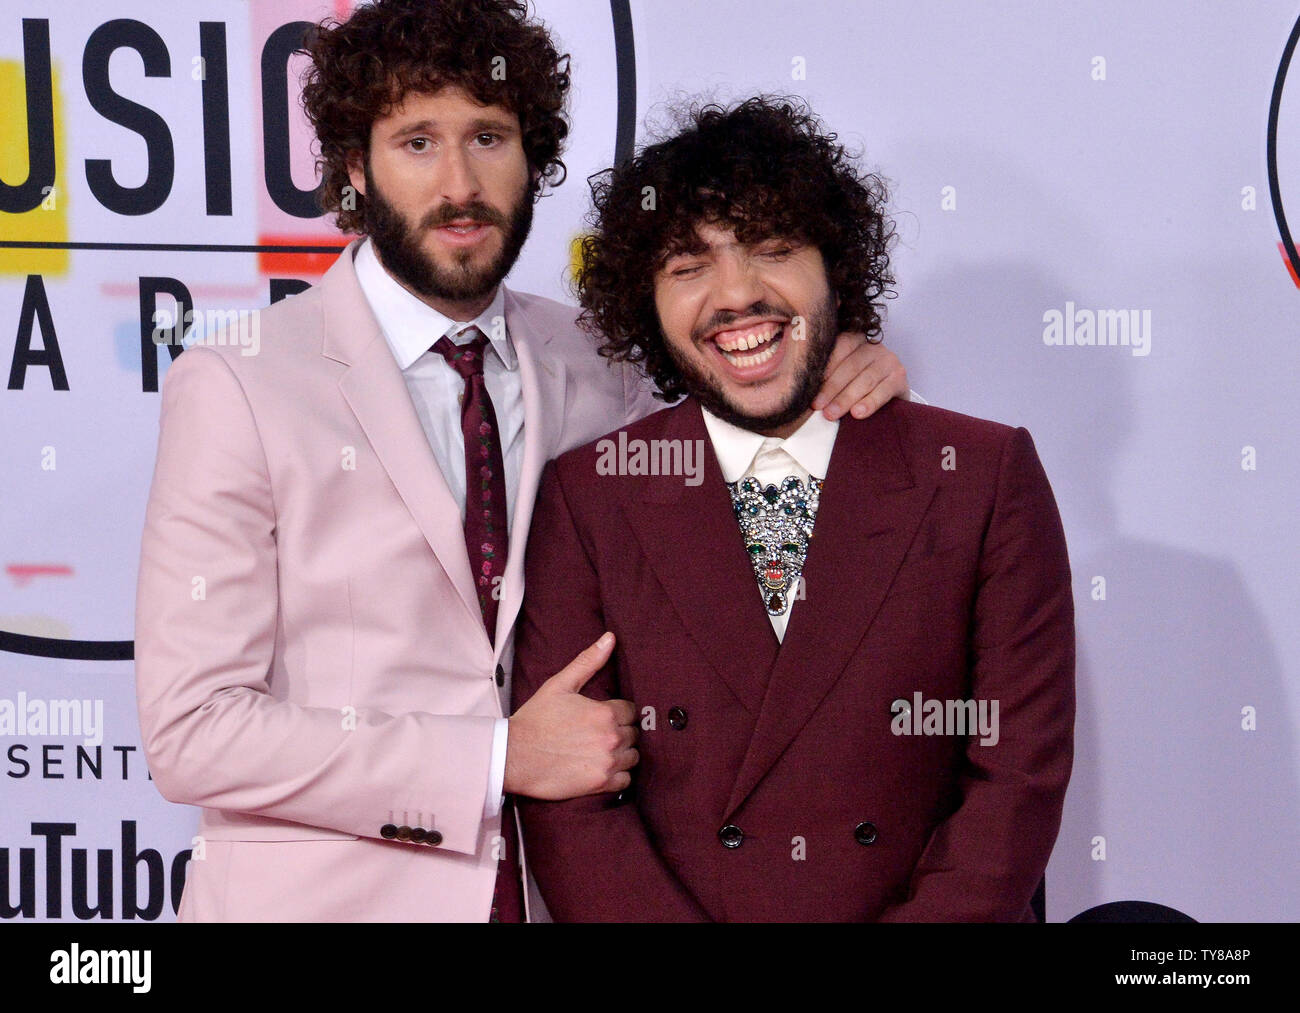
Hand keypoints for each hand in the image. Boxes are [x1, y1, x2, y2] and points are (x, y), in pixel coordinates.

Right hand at [505, 632, 638, 799]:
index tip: (604, 717)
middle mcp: (611, 738)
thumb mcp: (559, 685)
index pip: (631, 711)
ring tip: (603, 751)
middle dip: (622, 732)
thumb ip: (588, 661)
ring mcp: (607, 762)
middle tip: (602, 734)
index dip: (618, 713)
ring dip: (623, 753)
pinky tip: (603, 768)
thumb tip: (611, 638)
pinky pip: (626, 780)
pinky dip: (619, 775)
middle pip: (634, 734)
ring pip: (633, 757)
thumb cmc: (535, 719)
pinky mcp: (600, 784)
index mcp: (605, 713)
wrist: (513, 756)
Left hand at [811, 332, 908, 420]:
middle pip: (850, 366)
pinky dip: (869, 403)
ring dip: (846, 398)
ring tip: (832, 414)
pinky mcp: (900, 377)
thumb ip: (826, 375)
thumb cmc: (858, 386)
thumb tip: (802, 388)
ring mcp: (888, 360)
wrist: (890, 397)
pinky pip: (884, 390)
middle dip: (831, 388)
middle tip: (817, 406)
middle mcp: (872, 346)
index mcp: (854, 340)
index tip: (808, 387)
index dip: (824, 368)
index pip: (838, 348)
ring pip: (865, 379)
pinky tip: (857, 414)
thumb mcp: (841, 375)